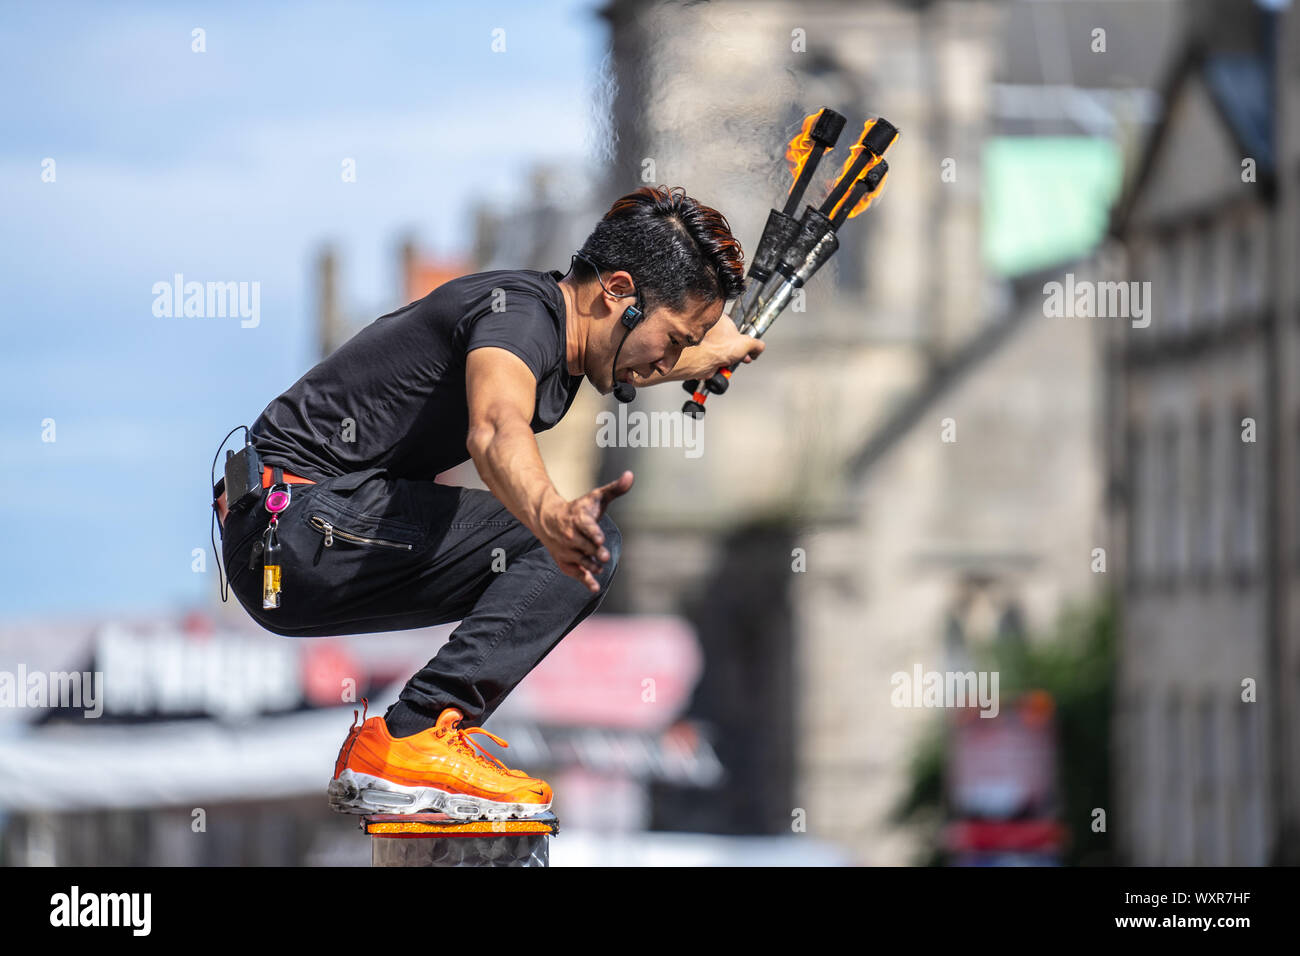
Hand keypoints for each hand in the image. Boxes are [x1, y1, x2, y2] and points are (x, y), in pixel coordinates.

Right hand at [537, 471, 633, 592]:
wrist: (548, 519)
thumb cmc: (579, 509)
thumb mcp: (596, 497)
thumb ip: (615, 488)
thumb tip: (631, 475)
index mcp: (578, 518)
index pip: (586, 526)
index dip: (593, 532)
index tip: (600, 539)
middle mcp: (570, 535)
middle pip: (585, 546)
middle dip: (594, 551)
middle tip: (605, 556)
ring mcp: (567, 550)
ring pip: (581, 560)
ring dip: (591, 565)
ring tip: (600, 566)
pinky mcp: (565, 562)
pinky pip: (575, 574)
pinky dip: (585, 581)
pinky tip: (595, 588)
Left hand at [702, 314, 764, 370]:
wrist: (701, 360)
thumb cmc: (716, 346)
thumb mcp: (747, 343)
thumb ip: (757, 344)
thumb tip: (759, 348)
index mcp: (720, 320)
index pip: (734, 327)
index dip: (742, 338)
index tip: (746, 346)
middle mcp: (710, 329)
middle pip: (727, 341)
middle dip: (736, 352)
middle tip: (741, 357)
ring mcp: (704, 342)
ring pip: (719, 352)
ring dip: (727, 360)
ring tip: (729, 363)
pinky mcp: (700, 355)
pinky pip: (712, 361)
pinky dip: (718, 366)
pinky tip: (721, 367)